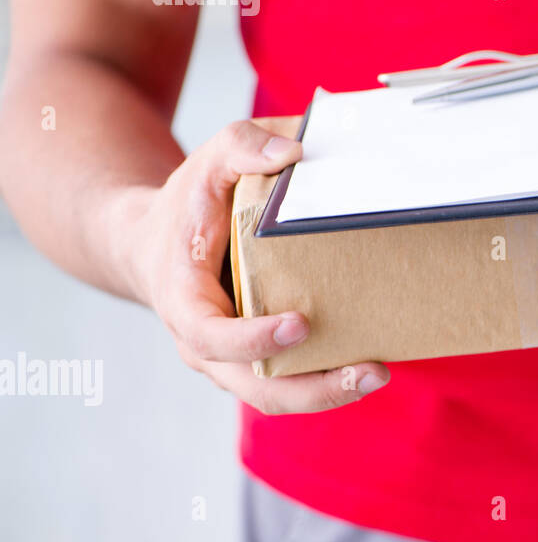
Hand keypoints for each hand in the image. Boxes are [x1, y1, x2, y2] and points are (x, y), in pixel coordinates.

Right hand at [123, 121, 390, 413]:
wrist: (154, 243)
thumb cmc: (185, 206)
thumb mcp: (206, 165)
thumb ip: (242, 146)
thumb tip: (294, 149)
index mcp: (185, 302)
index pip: (211, 337)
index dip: (253, 340)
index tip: (300, 324)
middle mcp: (206, 344)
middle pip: (256, 387)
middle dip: (315, 389)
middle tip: (371, 372)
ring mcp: (233, 359)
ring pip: (278, 394)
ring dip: (330, 392)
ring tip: (379, 373)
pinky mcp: (259, 358)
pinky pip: (292, 381)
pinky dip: (328, 379)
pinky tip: (371, 361)